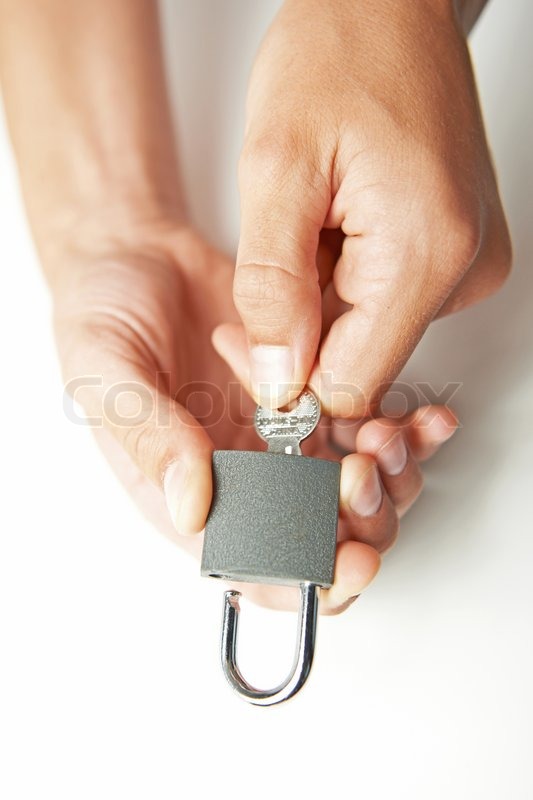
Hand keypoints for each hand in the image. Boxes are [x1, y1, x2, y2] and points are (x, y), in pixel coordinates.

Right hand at [52, 220, 456, 613]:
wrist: (137, 253)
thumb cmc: (104, 314)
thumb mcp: (106, 372)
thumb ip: (149, 439)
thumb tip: (193, 509)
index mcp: (190, 495)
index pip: (257, 573)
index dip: (308, 581)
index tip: (350, 559)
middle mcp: (246, 479)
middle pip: (326, 540)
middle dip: (362, 521)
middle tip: (364, 471)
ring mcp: (286, 440)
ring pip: (362, 492)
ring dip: (390, 476)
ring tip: (387, 433)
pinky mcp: (316, 397)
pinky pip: (371, 428)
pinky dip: (405, 431)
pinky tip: (424, 418)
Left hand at [216, 0, 510, 413]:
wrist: (391, 7)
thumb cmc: (340, 54)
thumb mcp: (275, 167)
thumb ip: (272, 286)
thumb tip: (279, 376)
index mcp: (426, 251)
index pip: (353, 385)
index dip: (291, 379)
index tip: (249, 340)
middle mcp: (464, 268)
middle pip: (362, 362)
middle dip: (302, 326)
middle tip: (277, 254)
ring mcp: (468, 263)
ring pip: (370, 333)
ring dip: (324, 295)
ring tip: (318, 222)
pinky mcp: (459, 255)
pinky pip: (387, 302)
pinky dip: (348, 278)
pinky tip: (342, 224)